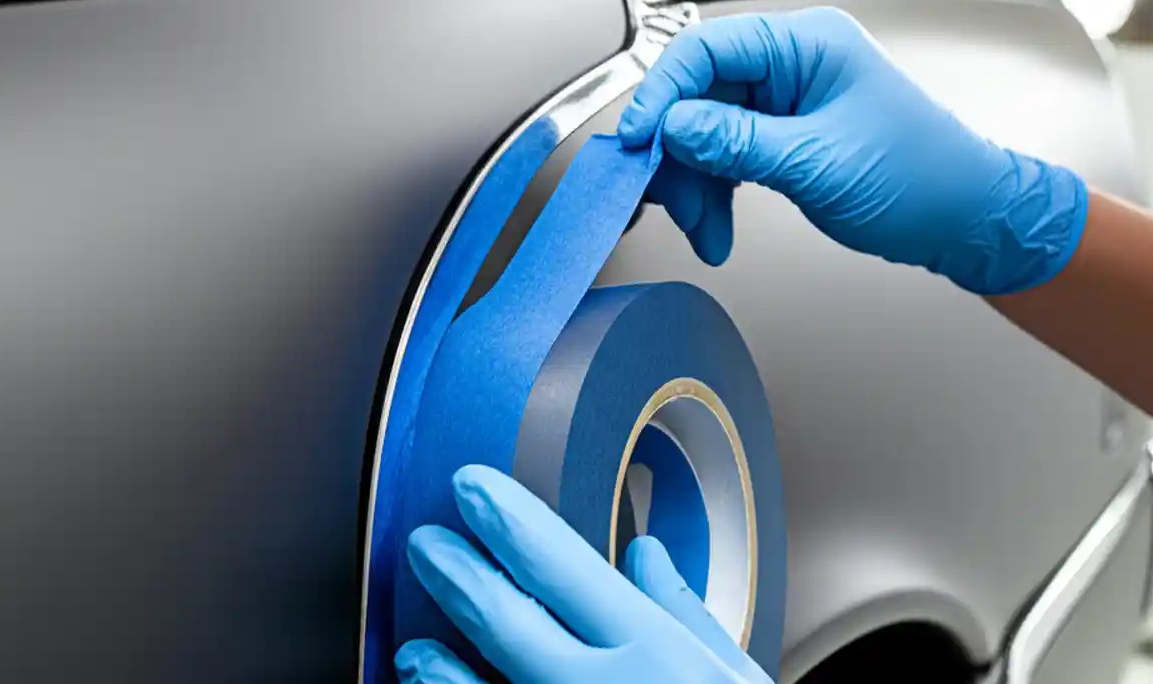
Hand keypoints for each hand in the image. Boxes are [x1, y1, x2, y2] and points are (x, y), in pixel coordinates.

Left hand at [394, 465, 773, 683]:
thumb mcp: (737, 678)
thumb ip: (687, 612)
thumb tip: (648, 556)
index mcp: (655, 650)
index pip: (559, 561)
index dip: (505, 518)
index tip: (472, 489)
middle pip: (505, 616)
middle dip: (455, 571)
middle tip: (425, 543)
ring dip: (438, 667)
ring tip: (415, 646)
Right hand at [619, 7, 1086, 294]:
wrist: (964, 220)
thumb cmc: (920, 179)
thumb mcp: (817, 162)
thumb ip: (736, 142)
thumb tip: (674, 126)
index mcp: (806, 46)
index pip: (706, 50)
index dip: (663, 94)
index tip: (639, 139)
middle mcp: (790, 66)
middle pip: (698, 97)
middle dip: (679, 156)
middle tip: (670, 200)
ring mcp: (784, 102)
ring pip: (704, 134)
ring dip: (694, 187)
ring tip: (704, 230)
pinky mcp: (780, 137)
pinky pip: (724, 158)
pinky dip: (713, 196)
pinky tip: (716, 228)